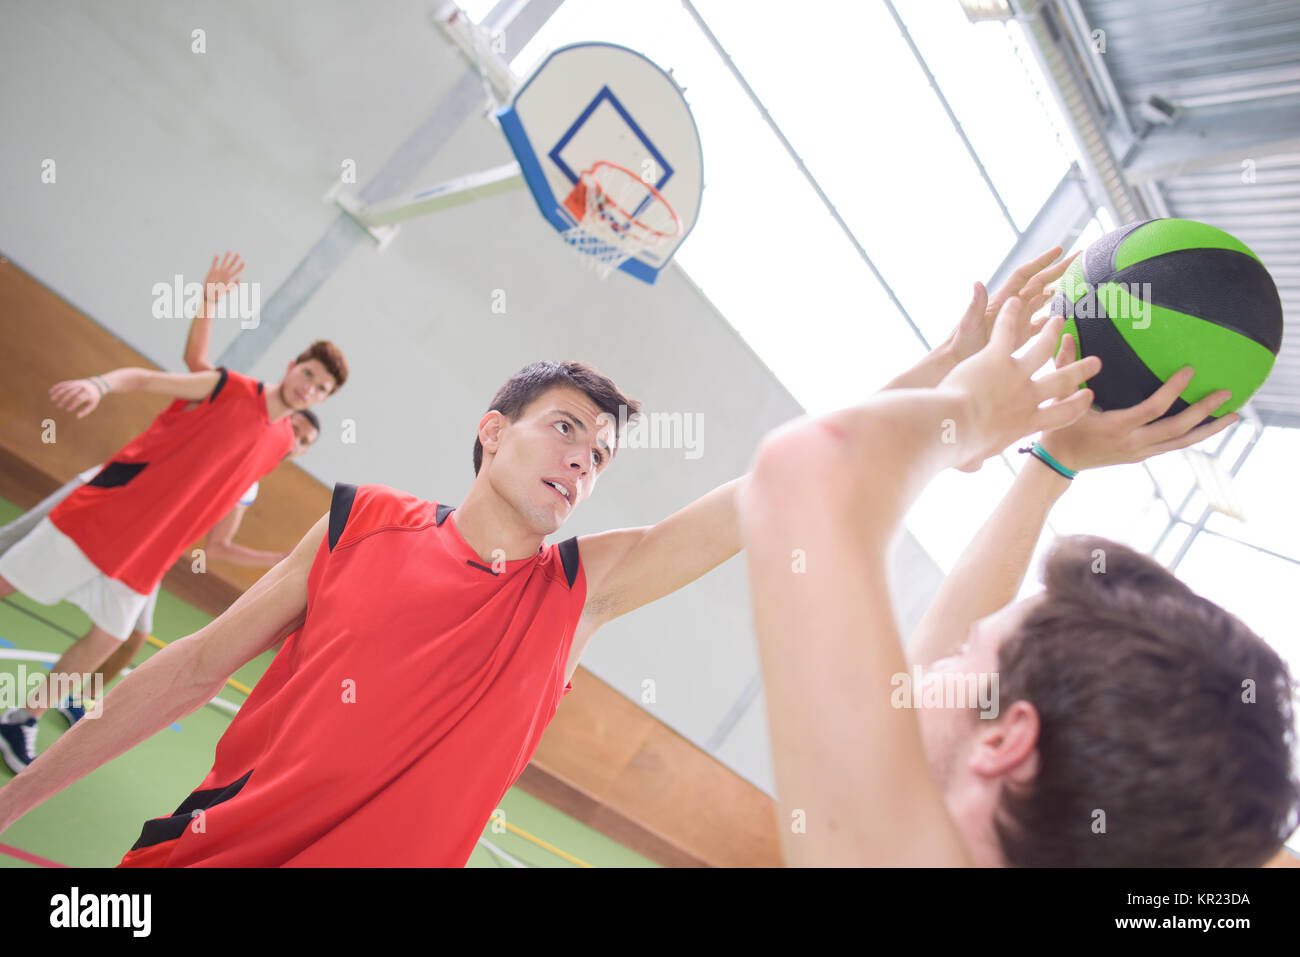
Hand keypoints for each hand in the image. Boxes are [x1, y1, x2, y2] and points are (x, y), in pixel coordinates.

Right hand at [49, 379, 102, 418]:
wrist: (95, 385)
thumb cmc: (92, 398)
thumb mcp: (92, 405)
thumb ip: (85, 411)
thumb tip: (77, 417)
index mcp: (88, 393)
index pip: (79, 399)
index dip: (73, 404)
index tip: (67, 410)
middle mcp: (82, 387)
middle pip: (71, 392)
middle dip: (64, 399)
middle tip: (58, 406)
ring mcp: (76, 383)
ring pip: (66, 387)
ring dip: (58, 392)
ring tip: (52, 399)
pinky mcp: (72, 382)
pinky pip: (63, 383)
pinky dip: (56, 387)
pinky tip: (50, 391)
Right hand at [203, 251, 244, 304]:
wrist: (210, 294)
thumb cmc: (219, 294)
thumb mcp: (227, 291)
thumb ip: (233, 285)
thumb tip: (239, 278)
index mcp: (230, 278)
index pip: (237, 271)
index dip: (240, 267)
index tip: (244, 263)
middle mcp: (225, 273)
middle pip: (232, 265)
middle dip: (235, 260)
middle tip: (238, 254)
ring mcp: (219, 271)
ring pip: (224, 262)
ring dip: (227, 257)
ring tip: (229, 251)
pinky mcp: (212, 271)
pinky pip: (214, 264)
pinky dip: (216, 260)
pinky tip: (217, 255)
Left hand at [940, 299, 1098, 470]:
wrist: (952, 427)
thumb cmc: (957, 447)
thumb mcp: (972, 458)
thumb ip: (976, 460)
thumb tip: (972, 468)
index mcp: (1025, 424)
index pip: (1061, 415)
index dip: (1077, 405)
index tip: (1088, 397)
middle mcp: (1028, 398)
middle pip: (1062, 380)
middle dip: (1080, 369)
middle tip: (1096, 361)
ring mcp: (1016, 374)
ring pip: (1041, 348)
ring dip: (1050, 333)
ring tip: (1059, 320)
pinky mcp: (996, 357)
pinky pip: (1005, 330)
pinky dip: (1008, 315)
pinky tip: (1012, 300)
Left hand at [948, 247, 1078, 363]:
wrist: (959, 360)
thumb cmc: (961, 342)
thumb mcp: (969, 322)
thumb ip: (975, 304)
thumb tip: (977, 283)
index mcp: (1003, 299)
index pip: (1026, 275)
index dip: (1042, 262)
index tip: (1059, 250)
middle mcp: (1013, 305)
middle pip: (1040, 283)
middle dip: (1060, 269)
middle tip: (1081, 257)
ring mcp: (1018, 319)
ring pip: (1044, 299)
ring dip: (1061, 289)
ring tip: (1080, 280)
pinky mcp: (1020, 334)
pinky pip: (1041, 322)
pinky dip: (1054, 317)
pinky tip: (1067, 315)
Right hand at [1038, 332, 1237, 471]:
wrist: (1057, 464)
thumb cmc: (1057, 428)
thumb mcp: (1060, 397)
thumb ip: (1066, 367)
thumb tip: (1065, 333)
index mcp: (1116, 427)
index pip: (1153, 409)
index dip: (1174, 390)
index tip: (1191, 370)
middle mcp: (1132, 443)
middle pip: (1177, 429)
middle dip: (1204, 412)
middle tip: (1227, 393)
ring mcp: (1138, 452)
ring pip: (1181, 443)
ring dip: (1208, 430)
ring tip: (1233, 416)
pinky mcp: (1140, 456)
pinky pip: (1173, 446)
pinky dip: (1193, 436)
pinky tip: (1208, 426)